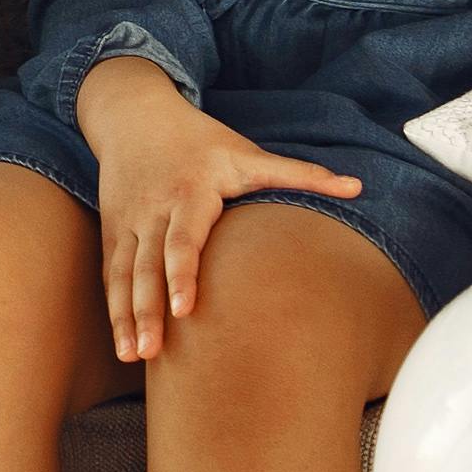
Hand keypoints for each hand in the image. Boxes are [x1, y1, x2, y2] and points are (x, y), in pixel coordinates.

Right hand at [77, 54, 359, 362]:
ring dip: (126, 317)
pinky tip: (123, 345)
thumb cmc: (202, 140)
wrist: (133, 115)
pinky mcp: (115, 231)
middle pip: (147, 265)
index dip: (182, 274)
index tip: (185, 311)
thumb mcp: (247, 153)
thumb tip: (359, 188)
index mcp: (190, 191)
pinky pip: (112, 275)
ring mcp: (129, 222)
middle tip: (151, 352)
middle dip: (147, 309)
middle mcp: (154, 209)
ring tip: (133, 356)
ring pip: (124, 275)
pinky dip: (115, 310)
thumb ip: (301, 174)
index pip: (183, 238)